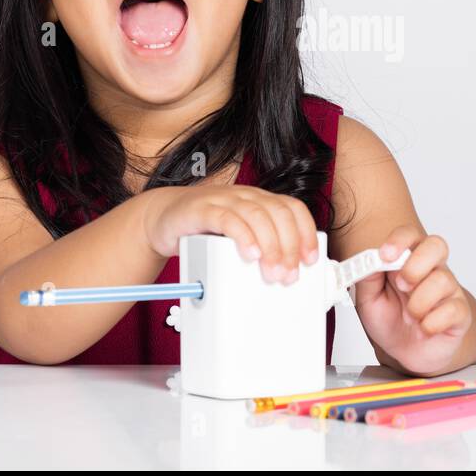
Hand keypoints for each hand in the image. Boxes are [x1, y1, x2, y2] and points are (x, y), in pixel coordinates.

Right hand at [138, 185, 319, 283]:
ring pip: (257, 215)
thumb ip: (260, 251)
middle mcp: (246, 196)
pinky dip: (242, 236)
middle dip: (289, 247)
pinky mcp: (202, 209)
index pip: (293, 209)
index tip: (310, 260)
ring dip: (270, 246)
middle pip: (279, 214)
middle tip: (288, 275)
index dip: (306, 233)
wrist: (164, 217)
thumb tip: (286, 278)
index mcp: (260, 201)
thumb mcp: (239, 239)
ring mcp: (224, 200)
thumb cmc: (205, 231)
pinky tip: (249, 254)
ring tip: (272, 271)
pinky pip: (227, 219)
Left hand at [352, 225, 472, 374]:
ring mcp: (449, 290)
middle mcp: (432, 270)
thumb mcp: (369, 300)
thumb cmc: (390, 320)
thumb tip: (369, 261)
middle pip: (437, 245)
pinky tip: (424, 328)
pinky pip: (454, 309)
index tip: (385, 255)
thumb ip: (367, 278)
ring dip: (419, 301)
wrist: (406, 353)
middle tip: (401, 285)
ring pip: (443, 280)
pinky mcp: (460, 313)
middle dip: (416, 264)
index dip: (399, 240)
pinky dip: (433, 322)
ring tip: (410, 315)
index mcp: (409, 260)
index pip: (411, 235)